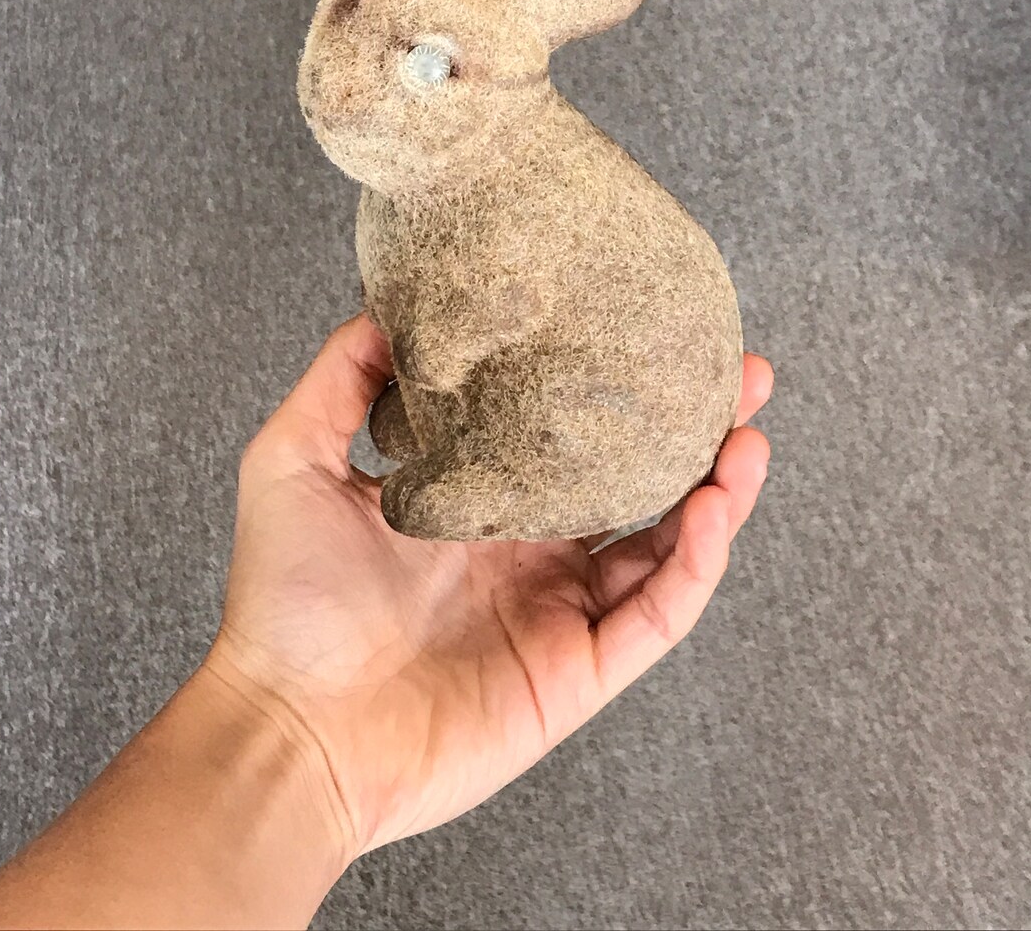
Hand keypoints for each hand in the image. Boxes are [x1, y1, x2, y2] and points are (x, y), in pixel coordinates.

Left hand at [209, 316, 772, 861]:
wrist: (286, 726)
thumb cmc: (282, 604)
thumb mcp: (294, 460)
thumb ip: (341, 380)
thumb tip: (383, 304)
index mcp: (478, 507)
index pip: (568, 438)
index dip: (614, 390)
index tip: (649, 332)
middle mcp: (528, 556)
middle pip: (637, 485)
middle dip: (694, 431)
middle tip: (741, 375)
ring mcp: (556, 615)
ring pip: (665, 546)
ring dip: (717, 492)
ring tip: (748, 435)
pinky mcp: (574, 672)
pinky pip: (657, 614)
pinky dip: (697, 562)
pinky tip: (717, 506)